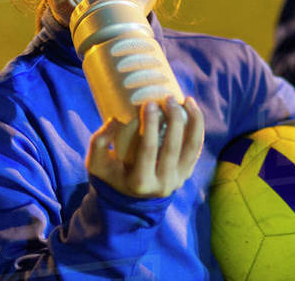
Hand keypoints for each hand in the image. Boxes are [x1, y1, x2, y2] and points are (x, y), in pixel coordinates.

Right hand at [86, 97, 204, 198]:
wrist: (130, 195)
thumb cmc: (112, 172)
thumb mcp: (97, 163)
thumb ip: (99, 142)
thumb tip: (115, 120)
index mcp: (140, 183)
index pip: (148, 150)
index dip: (150, 126)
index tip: (149, 103)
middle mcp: (162, 184)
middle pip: (173, 147)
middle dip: (174, 119)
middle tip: (168, 98)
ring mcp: (178, 179)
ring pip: (192, 147)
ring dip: (193, 121)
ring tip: (187, 100)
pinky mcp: (187, 172)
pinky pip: (196, 148)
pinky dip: (197, 128)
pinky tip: (193, 109)